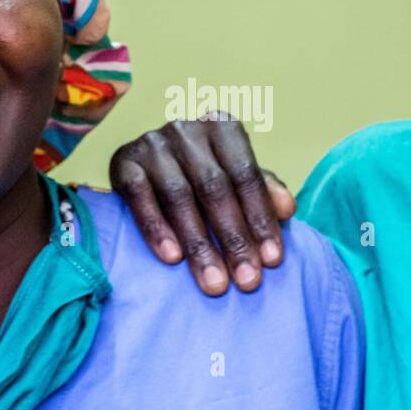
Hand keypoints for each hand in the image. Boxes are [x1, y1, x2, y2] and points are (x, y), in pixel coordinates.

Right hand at [109, 117, 296, 295]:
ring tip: (214, 283)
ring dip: (199, 244)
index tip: (273, 261)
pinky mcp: (122, 160)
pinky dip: (157, 229)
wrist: (146, 168)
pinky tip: (172, 259)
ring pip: (179, 196)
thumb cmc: (201, 177)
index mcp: (221, 126)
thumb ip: (263, 192)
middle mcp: (186, 129)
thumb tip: (288, 209)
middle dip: (234, 239)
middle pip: (215, 188)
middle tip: (248, 281)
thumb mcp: (236, 179)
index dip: (261, 219)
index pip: (247, 175)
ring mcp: (152, 143)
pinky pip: (140, 197)